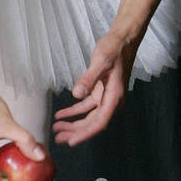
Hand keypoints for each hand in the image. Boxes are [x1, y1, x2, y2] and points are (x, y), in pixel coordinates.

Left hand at [52, 28, 139, 145]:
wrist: (123, 39)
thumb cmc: (114, 49)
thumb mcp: (101, 61)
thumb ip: (89, 78)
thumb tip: (76, 94)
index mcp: (114, 97)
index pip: (99, 122)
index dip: (85, 133)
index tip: (71, 141)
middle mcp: (112, 101)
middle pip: (93, 123)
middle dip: (75, 132)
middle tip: (58, 138)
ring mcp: (106, 97)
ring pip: (89, 117)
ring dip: (73, 123)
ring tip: (57, 128)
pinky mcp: (100, 92)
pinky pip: (86, 106)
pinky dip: (74, 111)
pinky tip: (62, 115)